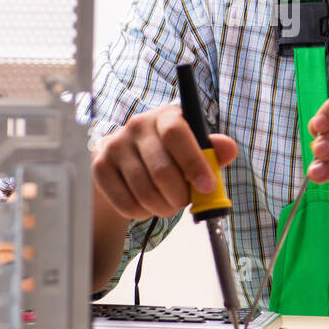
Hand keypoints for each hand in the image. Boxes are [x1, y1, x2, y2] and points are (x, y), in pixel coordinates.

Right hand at [92, 102, 237, 219]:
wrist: (127, 159)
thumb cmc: (169, 154)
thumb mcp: (194, 148)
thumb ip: (212, 151)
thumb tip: (229, 148)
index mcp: (166, 116)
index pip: (177, 134)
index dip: (194, 164)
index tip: (207, 188)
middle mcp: (137, 125)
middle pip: (162, 170)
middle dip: (179, 196)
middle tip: (184, 202)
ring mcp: (115, 145)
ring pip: (144, 191)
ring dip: (162, 208)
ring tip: (167, 204)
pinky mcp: (100, 166)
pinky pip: (126, 203)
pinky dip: (142, 213)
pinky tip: (146, 205)